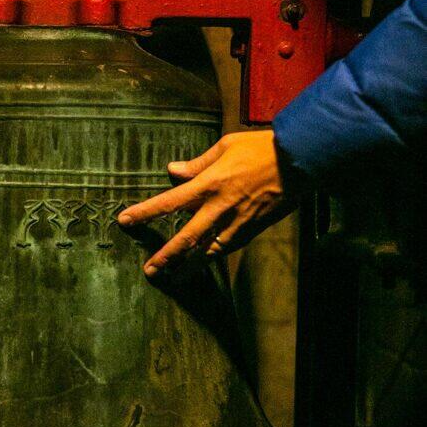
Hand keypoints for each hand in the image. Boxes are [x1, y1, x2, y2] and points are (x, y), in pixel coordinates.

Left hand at [117, 130, 293, 274]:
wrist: (300, 160)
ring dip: (190, 267)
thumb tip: (172, 171)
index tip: (125, 221)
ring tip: (174, 280)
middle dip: (166, 256)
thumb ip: (197, 163)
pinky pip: (229, 247)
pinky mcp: (254, 229)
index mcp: (210, 183)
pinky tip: (204, 264)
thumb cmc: (261, 148)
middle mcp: (221, 206)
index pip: (170, 201)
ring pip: (209, 251)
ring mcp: (238, 221)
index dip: (145, 213)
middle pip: (187, 237)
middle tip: (149, 270)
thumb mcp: (226, 147)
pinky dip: (214, 258)